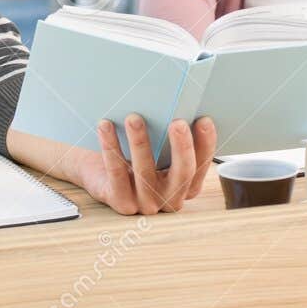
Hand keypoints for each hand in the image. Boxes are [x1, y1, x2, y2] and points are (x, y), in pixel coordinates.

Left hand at [78, 115, 215, 215]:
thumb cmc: (134, 154)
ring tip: (134, 118)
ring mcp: (146, 203)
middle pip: (182, 174)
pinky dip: (111, 147)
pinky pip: (116, 173)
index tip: (204, 120)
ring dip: (140, 143)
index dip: (205, 144)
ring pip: (145, 173)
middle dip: (182, 147)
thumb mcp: (157, 148)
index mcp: (185, 185)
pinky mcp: (121, 202)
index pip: (200, 165)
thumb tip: (181, 104)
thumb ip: (169, 136)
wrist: (100, 174)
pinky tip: (106, 126)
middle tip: (178, 123)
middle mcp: (169, 197)